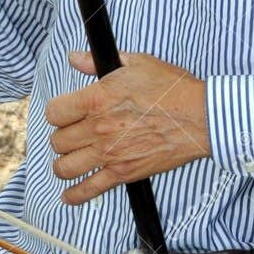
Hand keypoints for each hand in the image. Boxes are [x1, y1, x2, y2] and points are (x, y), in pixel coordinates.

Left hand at [45, 50, 209, 205]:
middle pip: (57, 141)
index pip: (54, 113)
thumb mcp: (135, 64)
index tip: (66, 114)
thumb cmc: (172, 88)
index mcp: (96, 99)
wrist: (200, 117)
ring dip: (64, 164)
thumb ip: (97, 64)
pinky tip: (69, 195)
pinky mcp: (123, 173)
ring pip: (64, 167)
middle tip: (74, 136)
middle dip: (63, 137)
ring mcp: (109, 154)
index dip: (58, 113)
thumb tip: (75, 58)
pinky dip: (75, 195)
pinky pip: (89, 189)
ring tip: (71, 160)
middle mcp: (97, 129)